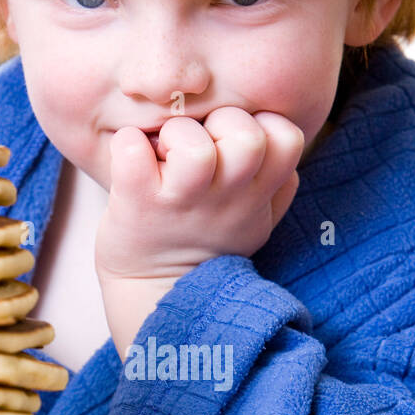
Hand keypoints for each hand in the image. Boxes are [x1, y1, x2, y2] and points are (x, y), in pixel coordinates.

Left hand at [95, 106, 303, 283]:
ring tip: (164, 153)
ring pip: (193, 145)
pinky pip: (131, 148)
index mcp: (256, 196)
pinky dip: (126, 144)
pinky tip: (131, 159)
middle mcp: (225, 197)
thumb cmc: (205, 242)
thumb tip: (284, 145)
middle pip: (247, 136)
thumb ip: (277, 186)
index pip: (287, 139)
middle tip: (197, 145)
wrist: (158, 293)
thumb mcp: (254, 221)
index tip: (236, 141)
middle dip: (221, 121)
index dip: (264, 126)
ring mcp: (181, 200)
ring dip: (174, 133)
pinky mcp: (137, 200)